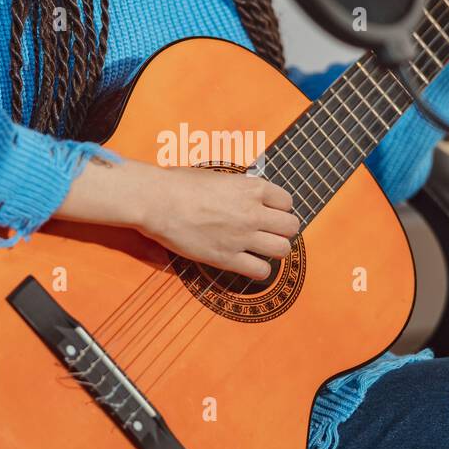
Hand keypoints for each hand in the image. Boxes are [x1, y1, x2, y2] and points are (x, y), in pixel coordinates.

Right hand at [137, 166, 299, 279]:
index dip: (280, 208)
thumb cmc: (180, 185)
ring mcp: (242, 237)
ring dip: (275, 249)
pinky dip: (260, 270)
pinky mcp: (227, 258)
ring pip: (282, 249)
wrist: (157, 201)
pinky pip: (260, 271)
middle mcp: (252, 213)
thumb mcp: (218, 177)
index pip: (287, 201)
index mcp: (252, 188)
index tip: (270, 212)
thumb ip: (239, 188)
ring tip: (262, 248)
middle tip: (270, 232)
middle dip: (283, 230)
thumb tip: (247, 194)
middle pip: (291, 227)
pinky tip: (250, 264)